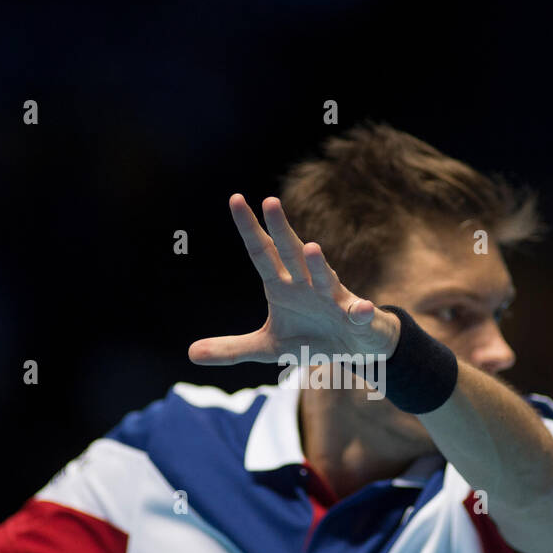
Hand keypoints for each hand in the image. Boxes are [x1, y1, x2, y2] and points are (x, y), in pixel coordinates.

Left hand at [188, 195, 400, 365]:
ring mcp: (333, 298)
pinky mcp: (358, 317)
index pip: (262, 252)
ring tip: (311, 248)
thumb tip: (192, 354)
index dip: (250, 228)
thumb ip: (232, 348)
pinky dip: (360, 310)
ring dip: (319, 265)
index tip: (235, 199)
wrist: (355, 347)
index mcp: (282, 286)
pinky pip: (359, 313)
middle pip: (291, 253)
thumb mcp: (268, 347)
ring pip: (325, 278)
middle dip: (282, 229)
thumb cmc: (310, 337)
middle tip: (270, 202)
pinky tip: (360, 309)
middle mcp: (307, 284)